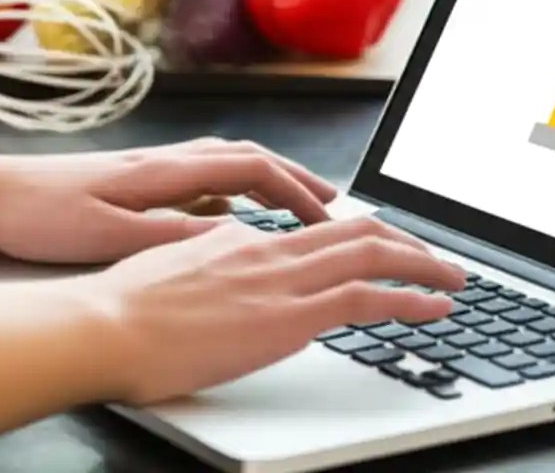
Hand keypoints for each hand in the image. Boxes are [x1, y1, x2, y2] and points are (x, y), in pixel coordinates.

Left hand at [0, 137, 337, 262]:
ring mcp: (151, 168)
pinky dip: (236, 189)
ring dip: (270, 179)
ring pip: (228, 163)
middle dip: (297, 178)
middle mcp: (165, 162)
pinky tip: (232, 215)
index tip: (327, 217)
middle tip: (333, 203)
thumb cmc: (36, 216)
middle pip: (249, 158)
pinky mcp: (136, 180)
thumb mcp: (106, 236)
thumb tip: (231, 237)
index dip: (296, 192)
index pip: (251, 171)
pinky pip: (203, 177)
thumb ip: (170, 236)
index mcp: (165, 172)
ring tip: (297, 203)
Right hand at [74, 216, 464, 403]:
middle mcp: (272, 250)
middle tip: (437, 257)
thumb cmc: (120, 310)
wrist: (99, 326)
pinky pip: (368, 298)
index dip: (359, 234)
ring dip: (424, 264)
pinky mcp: (290, 315)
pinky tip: (435, 307)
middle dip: (407, 241)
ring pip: (375, 254)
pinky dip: (411, 298)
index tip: (381, 246)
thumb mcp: (170, 269)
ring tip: (454, 278)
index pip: (318, 229)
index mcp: (243, 240)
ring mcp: (284, 280)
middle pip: (359, 230)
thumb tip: (225, 261)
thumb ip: (207, 261)